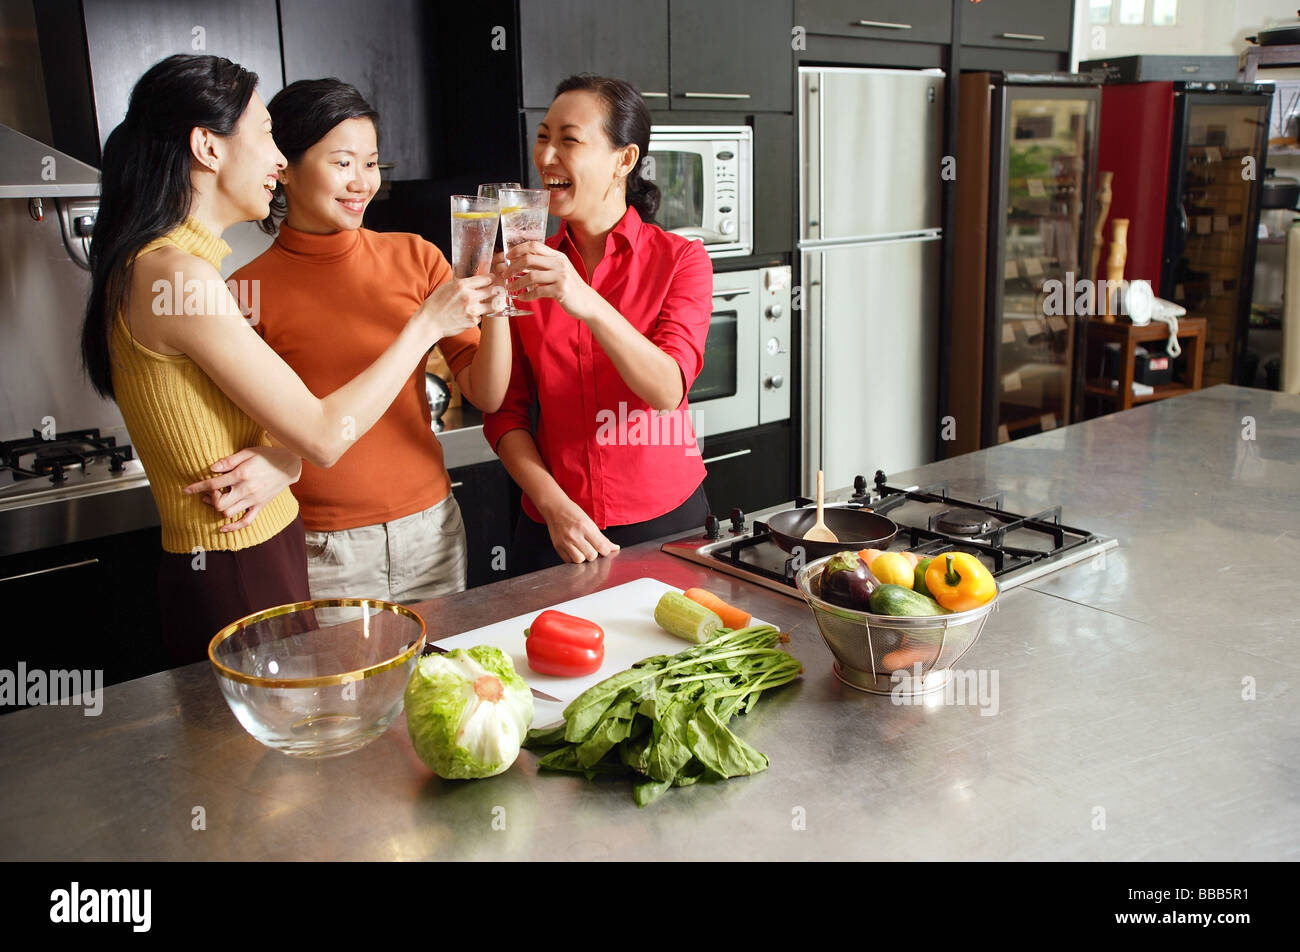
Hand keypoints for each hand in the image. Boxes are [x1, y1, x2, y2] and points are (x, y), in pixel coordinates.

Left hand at [183, 445, 301, 532]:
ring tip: (215, 500)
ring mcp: (254, 500)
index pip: (214, 484)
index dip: (197, 487)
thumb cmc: (267, 456)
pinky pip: (246, 521)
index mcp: (241, 475)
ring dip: (218, 508)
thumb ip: (229, 461)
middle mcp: (246, 489)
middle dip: (210, 498)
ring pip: (229, 513)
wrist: (289, 465)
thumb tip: (211, 468)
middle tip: (209, 492)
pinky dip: (233, 526)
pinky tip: (223, 527)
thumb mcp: (248, 452)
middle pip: (219, 503)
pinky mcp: (260, 505)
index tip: (186, 490)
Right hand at [416, 275, 497, 340]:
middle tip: (495, 290)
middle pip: (492, 291)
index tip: (493, 279)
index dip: (491, 278)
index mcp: (462, 285)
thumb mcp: (447, 287)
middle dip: (494, 290)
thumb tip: (474, 280)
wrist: (430, 322)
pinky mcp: (473, 322)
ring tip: (485, 303)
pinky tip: (467, 315)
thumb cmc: (435, 303)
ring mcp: (472, 310)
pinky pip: (480, 316)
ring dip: (490, 304)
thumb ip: (461, 283)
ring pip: (491, 305)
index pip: (486, 279)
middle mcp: (469, 297)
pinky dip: (476, 315)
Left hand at [504, 241, 594, 314]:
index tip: (508, 256)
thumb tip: (522, 263)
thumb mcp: (560, 271)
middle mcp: (560, 264)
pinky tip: (521, 297)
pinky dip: (526, 295)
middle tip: (505, 274)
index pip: (535, 245)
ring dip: (517, 283)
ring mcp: (561, 277)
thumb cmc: (571, 288)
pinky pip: (537, 291)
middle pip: (529, 259)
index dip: (518, 249)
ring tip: (510, 288)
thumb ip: (545, 265)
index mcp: (558, 256)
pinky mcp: (560, 290)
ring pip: (531, 276)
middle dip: (513, 267)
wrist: (587, 302)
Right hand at [539, 495, 619, 563]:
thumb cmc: (573, 513)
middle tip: (591, 547)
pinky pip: (569, 561)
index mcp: (585, 527)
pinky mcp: (557, 547)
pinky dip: (573, 558)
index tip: (605, 550)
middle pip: (591, 556)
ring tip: (582, 549)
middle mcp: (574, 535)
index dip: (606, 551)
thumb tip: (613, 548)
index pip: (601, 546)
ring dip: (583, 557)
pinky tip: (574, 550)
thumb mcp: (590, 522)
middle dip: (594, 553)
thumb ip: (602, 538)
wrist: (554, 508)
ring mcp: (564, 542)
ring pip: (580, 560)